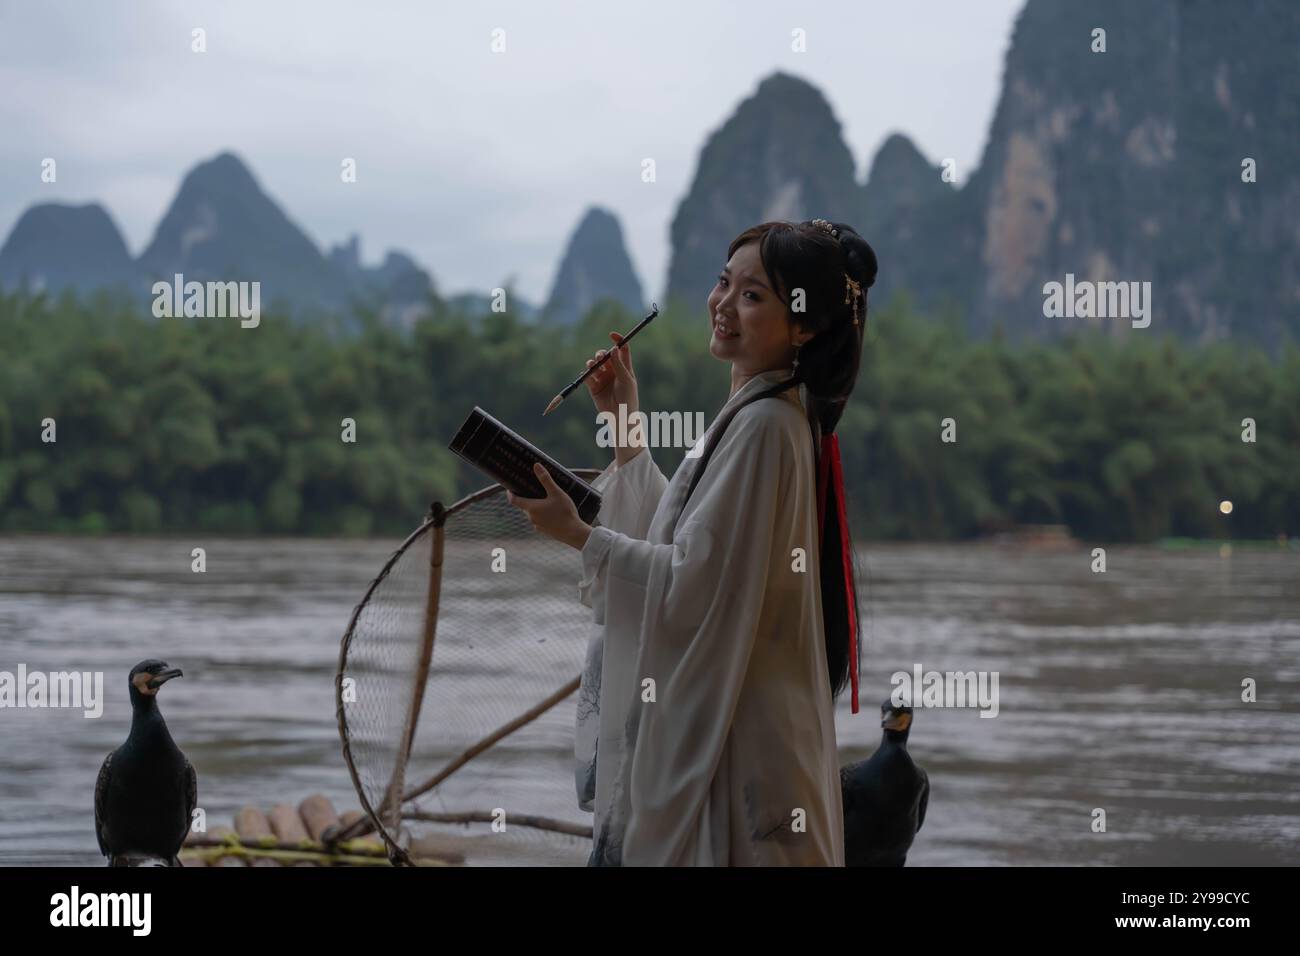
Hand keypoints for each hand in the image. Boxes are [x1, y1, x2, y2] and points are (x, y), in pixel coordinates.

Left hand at [507, 462, 591, 550]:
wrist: (574, 533)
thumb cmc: (565, 512)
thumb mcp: (556, 493)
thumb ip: (546, 479)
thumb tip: (536, 466)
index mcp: (531, 508)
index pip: (514, 500)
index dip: (510, 493)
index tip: (509, 488)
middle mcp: (531, 517)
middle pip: (525, 506)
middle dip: (527, 498)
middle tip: (534, 489)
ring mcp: (538, 525)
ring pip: (533, 513)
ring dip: (536, 507)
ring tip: (546, 500)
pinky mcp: (545, 531)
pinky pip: (540, 520)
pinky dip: (543, 515)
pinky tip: (553, 512)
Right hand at [586, 331, 643, 465]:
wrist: (620, 416)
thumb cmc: (628, 398)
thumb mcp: (626, 380)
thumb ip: (619, 364)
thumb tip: (613, 348)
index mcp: (624, 367)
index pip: (622, 349)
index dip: (618, 340)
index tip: (611, 334)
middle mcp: (613, 371)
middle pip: (604, 356)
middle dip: (600, 354)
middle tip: (599, 358)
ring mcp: (603, 379)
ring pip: (594, 365)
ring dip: (592, 363)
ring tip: (592, 367)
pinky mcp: (593, 387)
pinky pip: (587, 377)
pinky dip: (586, 375)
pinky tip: (587, 376)